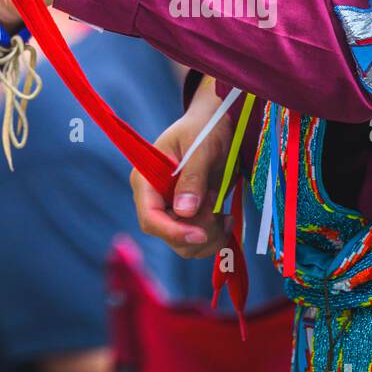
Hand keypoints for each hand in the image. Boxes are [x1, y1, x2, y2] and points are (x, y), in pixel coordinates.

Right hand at [130, 78, 232, 257]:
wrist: (217, 125)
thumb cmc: (205, 129)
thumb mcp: (201, 148)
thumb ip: (193, 177)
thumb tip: (184, 211)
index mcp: (146, 180)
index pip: (150, 218)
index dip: (172, 232)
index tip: (200, 234)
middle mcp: (155, 200)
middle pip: (169, 236)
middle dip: (198, 232)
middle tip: (218, 207)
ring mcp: (171, 211)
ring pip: (186, 245)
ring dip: (210, 236)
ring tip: (223, 211)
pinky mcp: (189, 218)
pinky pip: (199, 242)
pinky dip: (215, 237)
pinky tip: (225, 218)